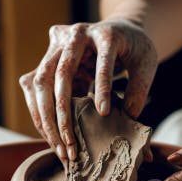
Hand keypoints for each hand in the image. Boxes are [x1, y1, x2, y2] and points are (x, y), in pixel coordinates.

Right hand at [18, 18, 157, 160]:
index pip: (101, 60)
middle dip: (62, 112)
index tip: (104, 113)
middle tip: (71, 144)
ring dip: (46, 119)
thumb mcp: (146, 65)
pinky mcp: (46, 61)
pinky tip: (52, 139)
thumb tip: (129, 117)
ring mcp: (56, 46)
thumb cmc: (133, 50)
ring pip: (39, 83)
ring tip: (60, 148)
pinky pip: (35, 90)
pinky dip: (41, 116)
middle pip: (60, 72)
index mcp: (104, 33)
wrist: (118, 32)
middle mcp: (75, 35)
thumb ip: (139, 88)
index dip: (102, 87)